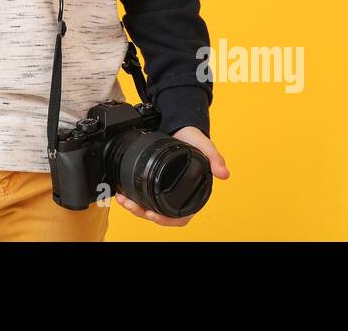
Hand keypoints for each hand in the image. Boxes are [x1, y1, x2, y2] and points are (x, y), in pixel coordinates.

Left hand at [113, 126, 228, 226]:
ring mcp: (163, 189)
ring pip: (148, 207)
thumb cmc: (194, 139)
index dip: (167, 220)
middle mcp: (177, 194)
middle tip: (132, 206)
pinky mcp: (152, 181)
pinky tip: (122, 193)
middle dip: (144, 213)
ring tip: (123, 200)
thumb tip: (224, 174)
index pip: (181, 216)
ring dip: (135, 207)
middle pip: (160, 214)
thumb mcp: (205, 146)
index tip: (153, 215)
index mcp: (192, 192)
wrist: (179, 127)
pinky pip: (142, 195)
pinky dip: (132, 197)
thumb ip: (214, 158)